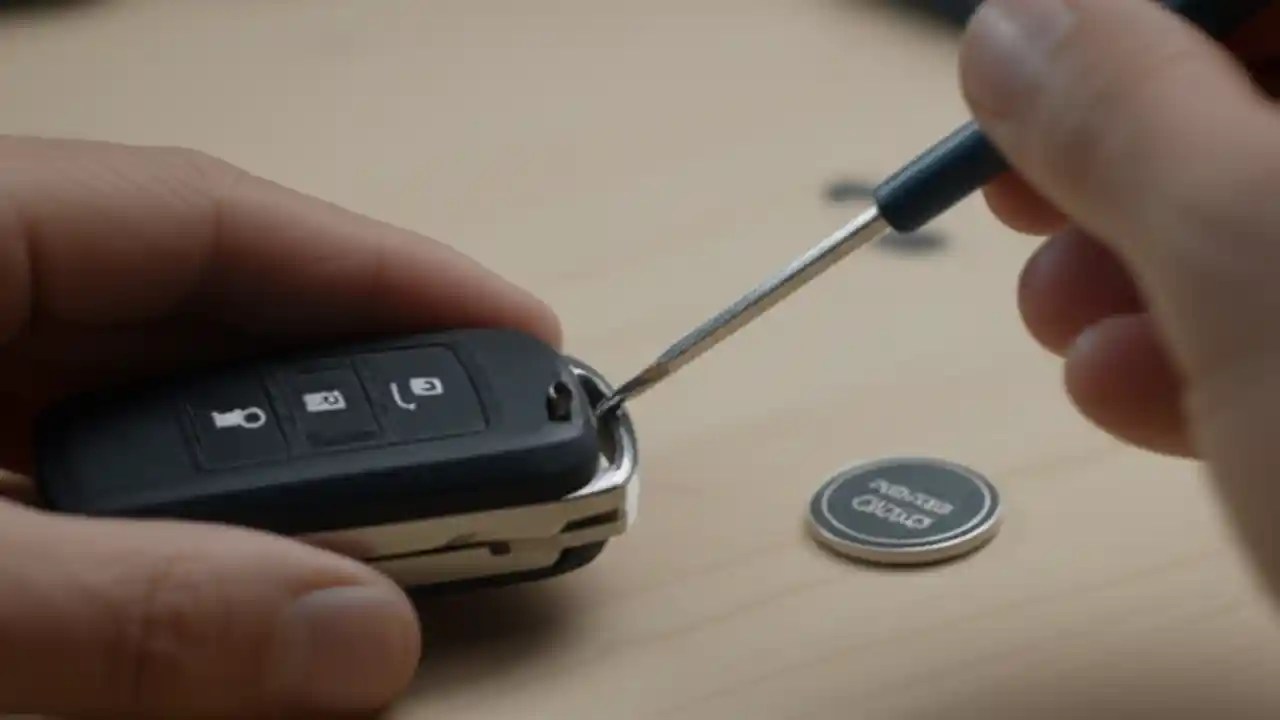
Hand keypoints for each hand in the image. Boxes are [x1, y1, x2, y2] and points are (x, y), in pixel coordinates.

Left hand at [0, 136, 560, 717]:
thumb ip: (139, 608)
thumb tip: (359, 634)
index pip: (211, 216)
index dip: (385, 271)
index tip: (518, 330)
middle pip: (200, 295)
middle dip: (346, 375)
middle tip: (475, 439)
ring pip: (151, 373)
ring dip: (274, 444)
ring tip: (379, 503)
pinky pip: (95, 438)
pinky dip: (187, 491)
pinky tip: (240, 538)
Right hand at [958, 1, 1279, 592]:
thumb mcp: (1255, 267)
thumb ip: (1123, 118)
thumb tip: (1020, 31)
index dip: (1141, 18)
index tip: (1037, 61)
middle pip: (1264, 91)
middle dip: (1123, 152)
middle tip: (1029, 192)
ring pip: (1266, 216)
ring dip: (1135, 270)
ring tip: (1072, 325)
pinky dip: (1197, 350)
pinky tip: (1139, 392)